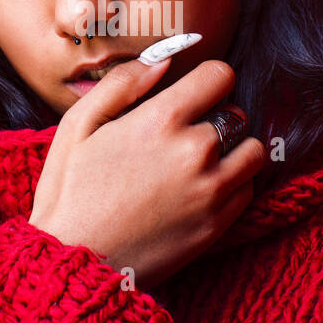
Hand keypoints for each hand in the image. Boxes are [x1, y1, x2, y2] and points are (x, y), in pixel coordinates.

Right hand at [29, 54, 265, 288]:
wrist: (73, 262)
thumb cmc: (69, 192)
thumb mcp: (77, 125)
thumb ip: (122, 83)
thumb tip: (163, 60)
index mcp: (160, 121)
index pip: (219, 75)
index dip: (207, 80)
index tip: (194, 93)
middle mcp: (195, 152)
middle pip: (236, 114)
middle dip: (215, 117)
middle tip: (186, 134)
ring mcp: (210, 191)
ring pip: (252, 152)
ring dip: (233, 150)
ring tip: (202, 162)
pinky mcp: (216, 225)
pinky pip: (247, 190)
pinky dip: (233, 184)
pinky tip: (201, 190)